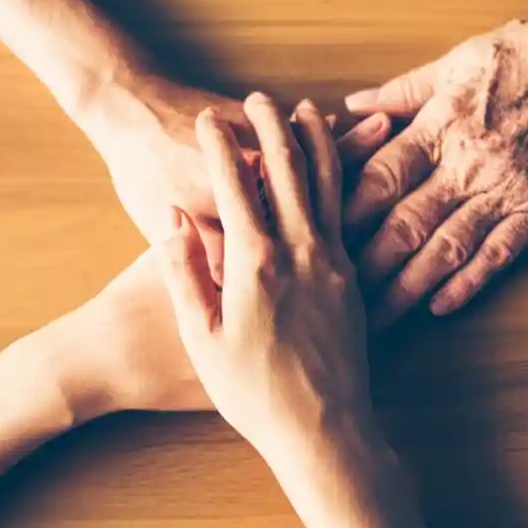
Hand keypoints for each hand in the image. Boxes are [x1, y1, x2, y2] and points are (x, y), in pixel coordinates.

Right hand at [37, 107, 390, 422]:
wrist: (320, 431)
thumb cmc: (250, 392)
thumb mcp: (199, 335)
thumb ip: (184, 269)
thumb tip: (172, 215)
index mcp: (256, 262)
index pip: (234, 184)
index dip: (219, 144)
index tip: (207, 117)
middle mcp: (302, 252)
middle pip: (288, 170)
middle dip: (272, 126)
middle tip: (259, 97)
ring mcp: (335, 263)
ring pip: (330, 184)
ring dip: (319, 141)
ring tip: (310, 109)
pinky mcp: (355, 279)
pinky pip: (350, 214)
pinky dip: (344, 179)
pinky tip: (343, 165)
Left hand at [344, 6, 527, 320]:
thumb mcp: (463, 56)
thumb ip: (406, 90)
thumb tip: (353, 106)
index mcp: (443, 120)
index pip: (378, 176)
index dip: (342, 212)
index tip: (312, 237)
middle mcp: (470, 161)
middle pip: (403, 223)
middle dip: (363, 266)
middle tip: (329, 297)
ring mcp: (508, 189)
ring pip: (445, 249)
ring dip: (406, 288)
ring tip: (374, 320)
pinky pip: (499, 254)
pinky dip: (468, 283)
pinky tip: (439, 306)